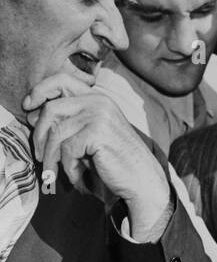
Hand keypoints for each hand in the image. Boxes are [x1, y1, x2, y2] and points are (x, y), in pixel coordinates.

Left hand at [23, 74, 169, 237]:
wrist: (143, 180)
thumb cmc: (115, 160)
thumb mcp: (90, 134)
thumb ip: (69, 121)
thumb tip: (34, 116)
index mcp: (97, 98)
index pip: (60, 81)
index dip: (40, 91)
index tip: (28, 107)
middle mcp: (99, 102)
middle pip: (52, 108)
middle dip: (39, 134)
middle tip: (40, 156)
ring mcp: (99, 116)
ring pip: (57, 132)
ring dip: (52, 157)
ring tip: (54, 173)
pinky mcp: (98, 133)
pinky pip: (68, 149)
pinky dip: (68, 167)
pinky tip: (76, 177)